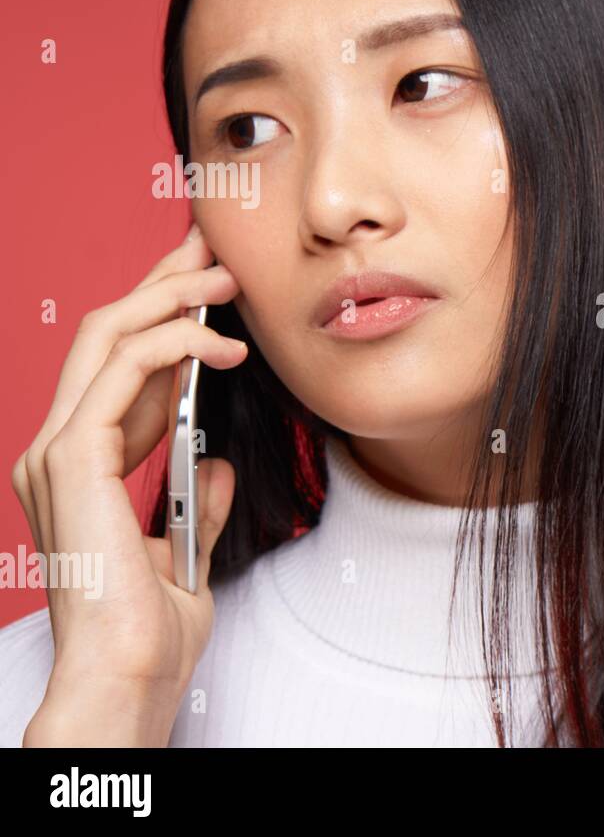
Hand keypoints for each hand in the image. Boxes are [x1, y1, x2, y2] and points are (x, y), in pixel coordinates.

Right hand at [12, 224, 246, 745]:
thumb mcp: (186, 550)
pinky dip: (172, 343)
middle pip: (103, 334)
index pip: (117, 365)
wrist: (129, 676)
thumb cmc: (150, 631)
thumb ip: (198, 501)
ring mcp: (57, 451)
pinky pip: (121, 371)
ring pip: (104, 337)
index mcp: (80, 465)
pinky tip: (219, 344)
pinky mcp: (73, 459)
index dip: (161, 316)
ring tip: (226, 282)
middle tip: (210, 246)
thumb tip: (220, 464)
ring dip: (169, 298)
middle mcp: (59, 449)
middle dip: (159, 282)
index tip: (207, 283)